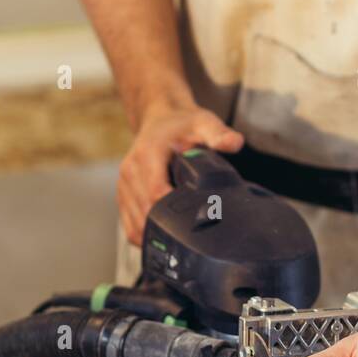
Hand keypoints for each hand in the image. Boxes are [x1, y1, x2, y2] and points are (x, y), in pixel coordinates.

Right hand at [117, 99, 242, 243]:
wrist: (160, 119)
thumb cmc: (183, 124)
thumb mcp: (204, 123)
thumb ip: (219, 134)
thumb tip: (235, 142)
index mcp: (147, 154)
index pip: (156, 193)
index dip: (176, 211)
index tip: (197, 218)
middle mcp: (130, 171)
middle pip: (145, 214)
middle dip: (168, 227)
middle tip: (194, 233)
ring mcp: (124, 185)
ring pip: (134, 225)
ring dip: (155, 235)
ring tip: (180, 237)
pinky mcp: (122, 195)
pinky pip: (129, 226)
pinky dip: (145, 235)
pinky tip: (165, 234)